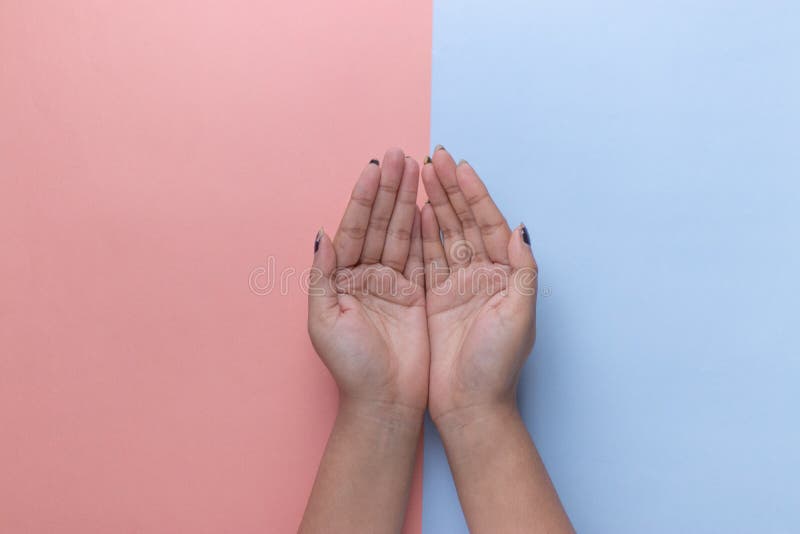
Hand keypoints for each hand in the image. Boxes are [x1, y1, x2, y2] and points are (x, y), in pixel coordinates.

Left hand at [308, 148, 428, 414]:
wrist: (386, 400)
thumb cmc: (351, 366)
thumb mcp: (324, 320)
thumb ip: (322, 276)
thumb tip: (321, 234)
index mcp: (340, 279)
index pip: (353, 229)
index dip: (364, 198)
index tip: (375, 168)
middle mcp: (365, 276)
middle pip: (378, 224)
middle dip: (389, 190)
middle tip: (400, 155)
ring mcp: (392, 284)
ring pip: (400, 234)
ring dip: (406, 201)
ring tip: (416, 169)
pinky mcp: (416, 294)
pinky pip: (419, 255)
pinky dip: (424, 230)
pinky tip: (428, 204)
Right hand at [420, 147, 537, 425]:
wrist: (469, 406)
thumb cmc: (495, 366)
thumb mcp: (518, 317)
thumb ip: (522, 271)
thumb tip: (521, 229)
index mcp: (505, 277)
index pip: (489, 224)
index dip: (474, 194)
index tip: (460, 166)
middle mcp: (482, 276)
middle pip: (465, 223)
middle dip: (451, 190)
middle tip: (434, 158)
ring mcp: (457, 287)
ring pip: (445, 236)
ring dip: (435, 204)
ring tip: (421, 176)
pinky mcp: (435, 300)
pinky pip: (427, 259)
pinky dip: (422, 235)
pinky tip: (416, 213)